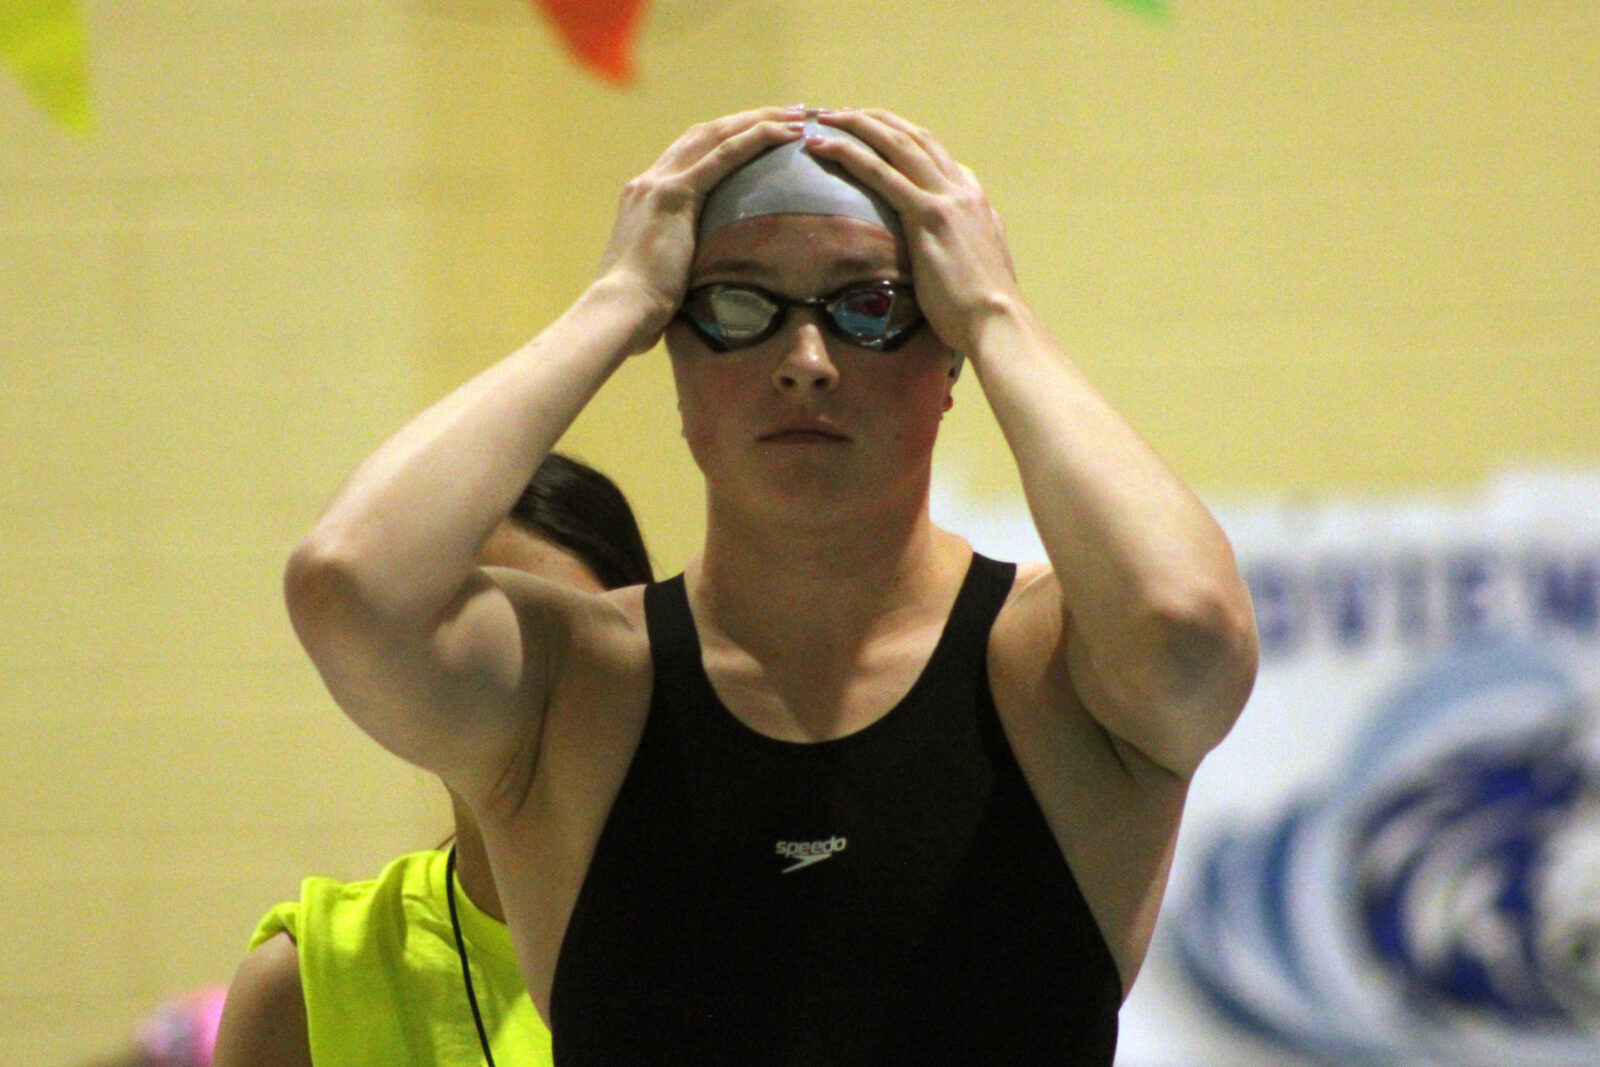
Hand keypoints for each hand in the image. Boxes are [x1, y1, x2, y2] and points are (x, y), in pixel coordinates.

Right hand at [593, 106, 805, 353]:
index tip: (759, 136)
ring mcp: (659, 185)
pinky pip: (722, 156)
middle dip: (748, 120)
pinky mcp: (673, 195)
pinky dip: (755, 140)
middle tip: (789, 114)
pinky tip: (784, 133)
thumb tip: (708, 285)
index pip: (690, 155)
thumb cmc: (639, 311)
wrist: (618, 311)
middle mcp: (649, 183)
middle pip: (705, 135)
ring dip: (759, 121)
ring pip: (716, 135)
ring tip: (797, 116)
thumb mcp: (665, 277)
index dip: (726, 140)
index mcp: (645, 199)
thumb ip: (684, 265)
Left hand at [806, 109, 1023, 356]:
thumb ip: (964, 240)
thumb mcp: (977, 263)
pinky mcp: (928, 216)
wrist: (998, 322)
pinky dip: (850, 154)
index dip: (900, 137)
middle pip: (914, 137)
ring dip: (858, 125)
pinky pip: (882, 174)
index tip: (872, 132)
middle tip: (841, 113)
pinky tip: (824, 148)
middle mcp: (962, 188)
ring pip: (897, 145)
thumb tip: (951, 242)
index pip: (934, 153)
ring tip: (826, 118)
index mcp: (974, 197)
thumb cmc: (983, 308)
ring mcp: (947, 198)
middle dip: (876, 120)